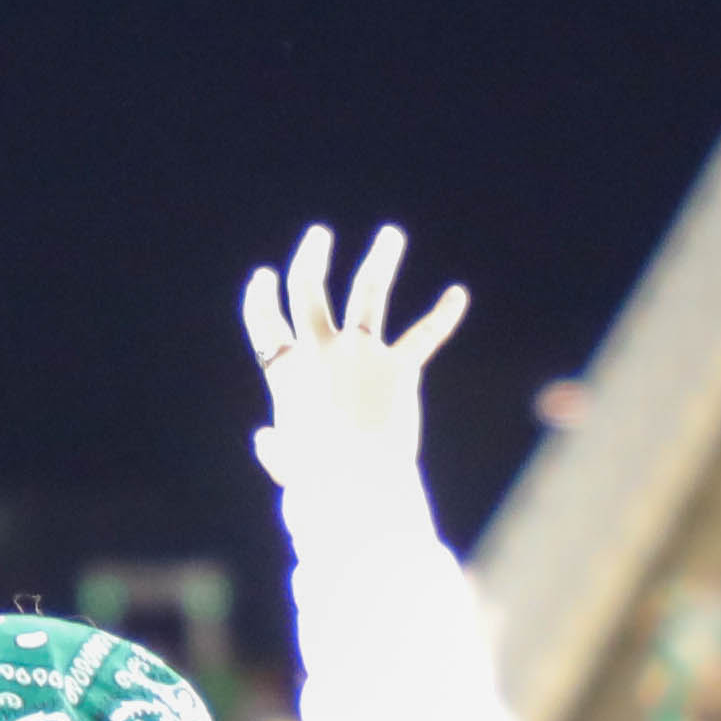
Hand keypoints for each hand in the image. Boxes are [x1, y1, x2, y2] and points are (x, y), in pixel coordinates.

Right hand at [240, 224, 470, 485]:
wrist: (359, 486)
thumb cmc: (317, 483)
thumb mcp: (287, 463)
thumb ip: (276, 448)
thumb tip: (265, 440)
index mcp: (286, 373)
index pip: (265, 324)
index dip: (261, 298)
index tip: (264, 276)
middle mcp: (320, 352)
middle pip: (309, 291)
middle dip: (311, 258)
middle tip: (319, 235)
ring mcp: (361, 354)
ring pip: (368, 291)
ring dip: (381, 260)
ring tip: (392, 234)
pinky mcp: (400, 368)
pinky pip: (425, 335)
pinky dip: (443, 315)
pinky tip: (459, 295)